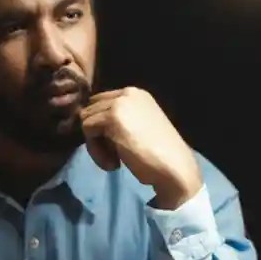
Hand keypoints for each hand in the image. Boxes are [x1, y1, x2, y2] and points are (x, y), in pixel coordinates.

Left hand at [80, 87, 203, 209]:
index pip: (101, 103)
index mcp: (136, 93)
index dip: (101, 128)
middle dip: (97, 135)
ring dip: (95, 145)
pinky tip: (114, 163)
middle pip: (91, 110)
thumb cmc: (159, 155)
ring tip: (114, 161)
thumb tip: (91, 124)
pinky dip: (95, 151)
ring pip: (86, 120)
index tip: (117, 149)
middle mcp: (128, 92)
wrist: (174, 166)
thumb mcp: (139, 128)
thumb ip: (119, 120)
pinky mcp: (112, 117)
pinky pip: (87, 130)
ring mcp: (120, 103)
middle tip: (114, 156)